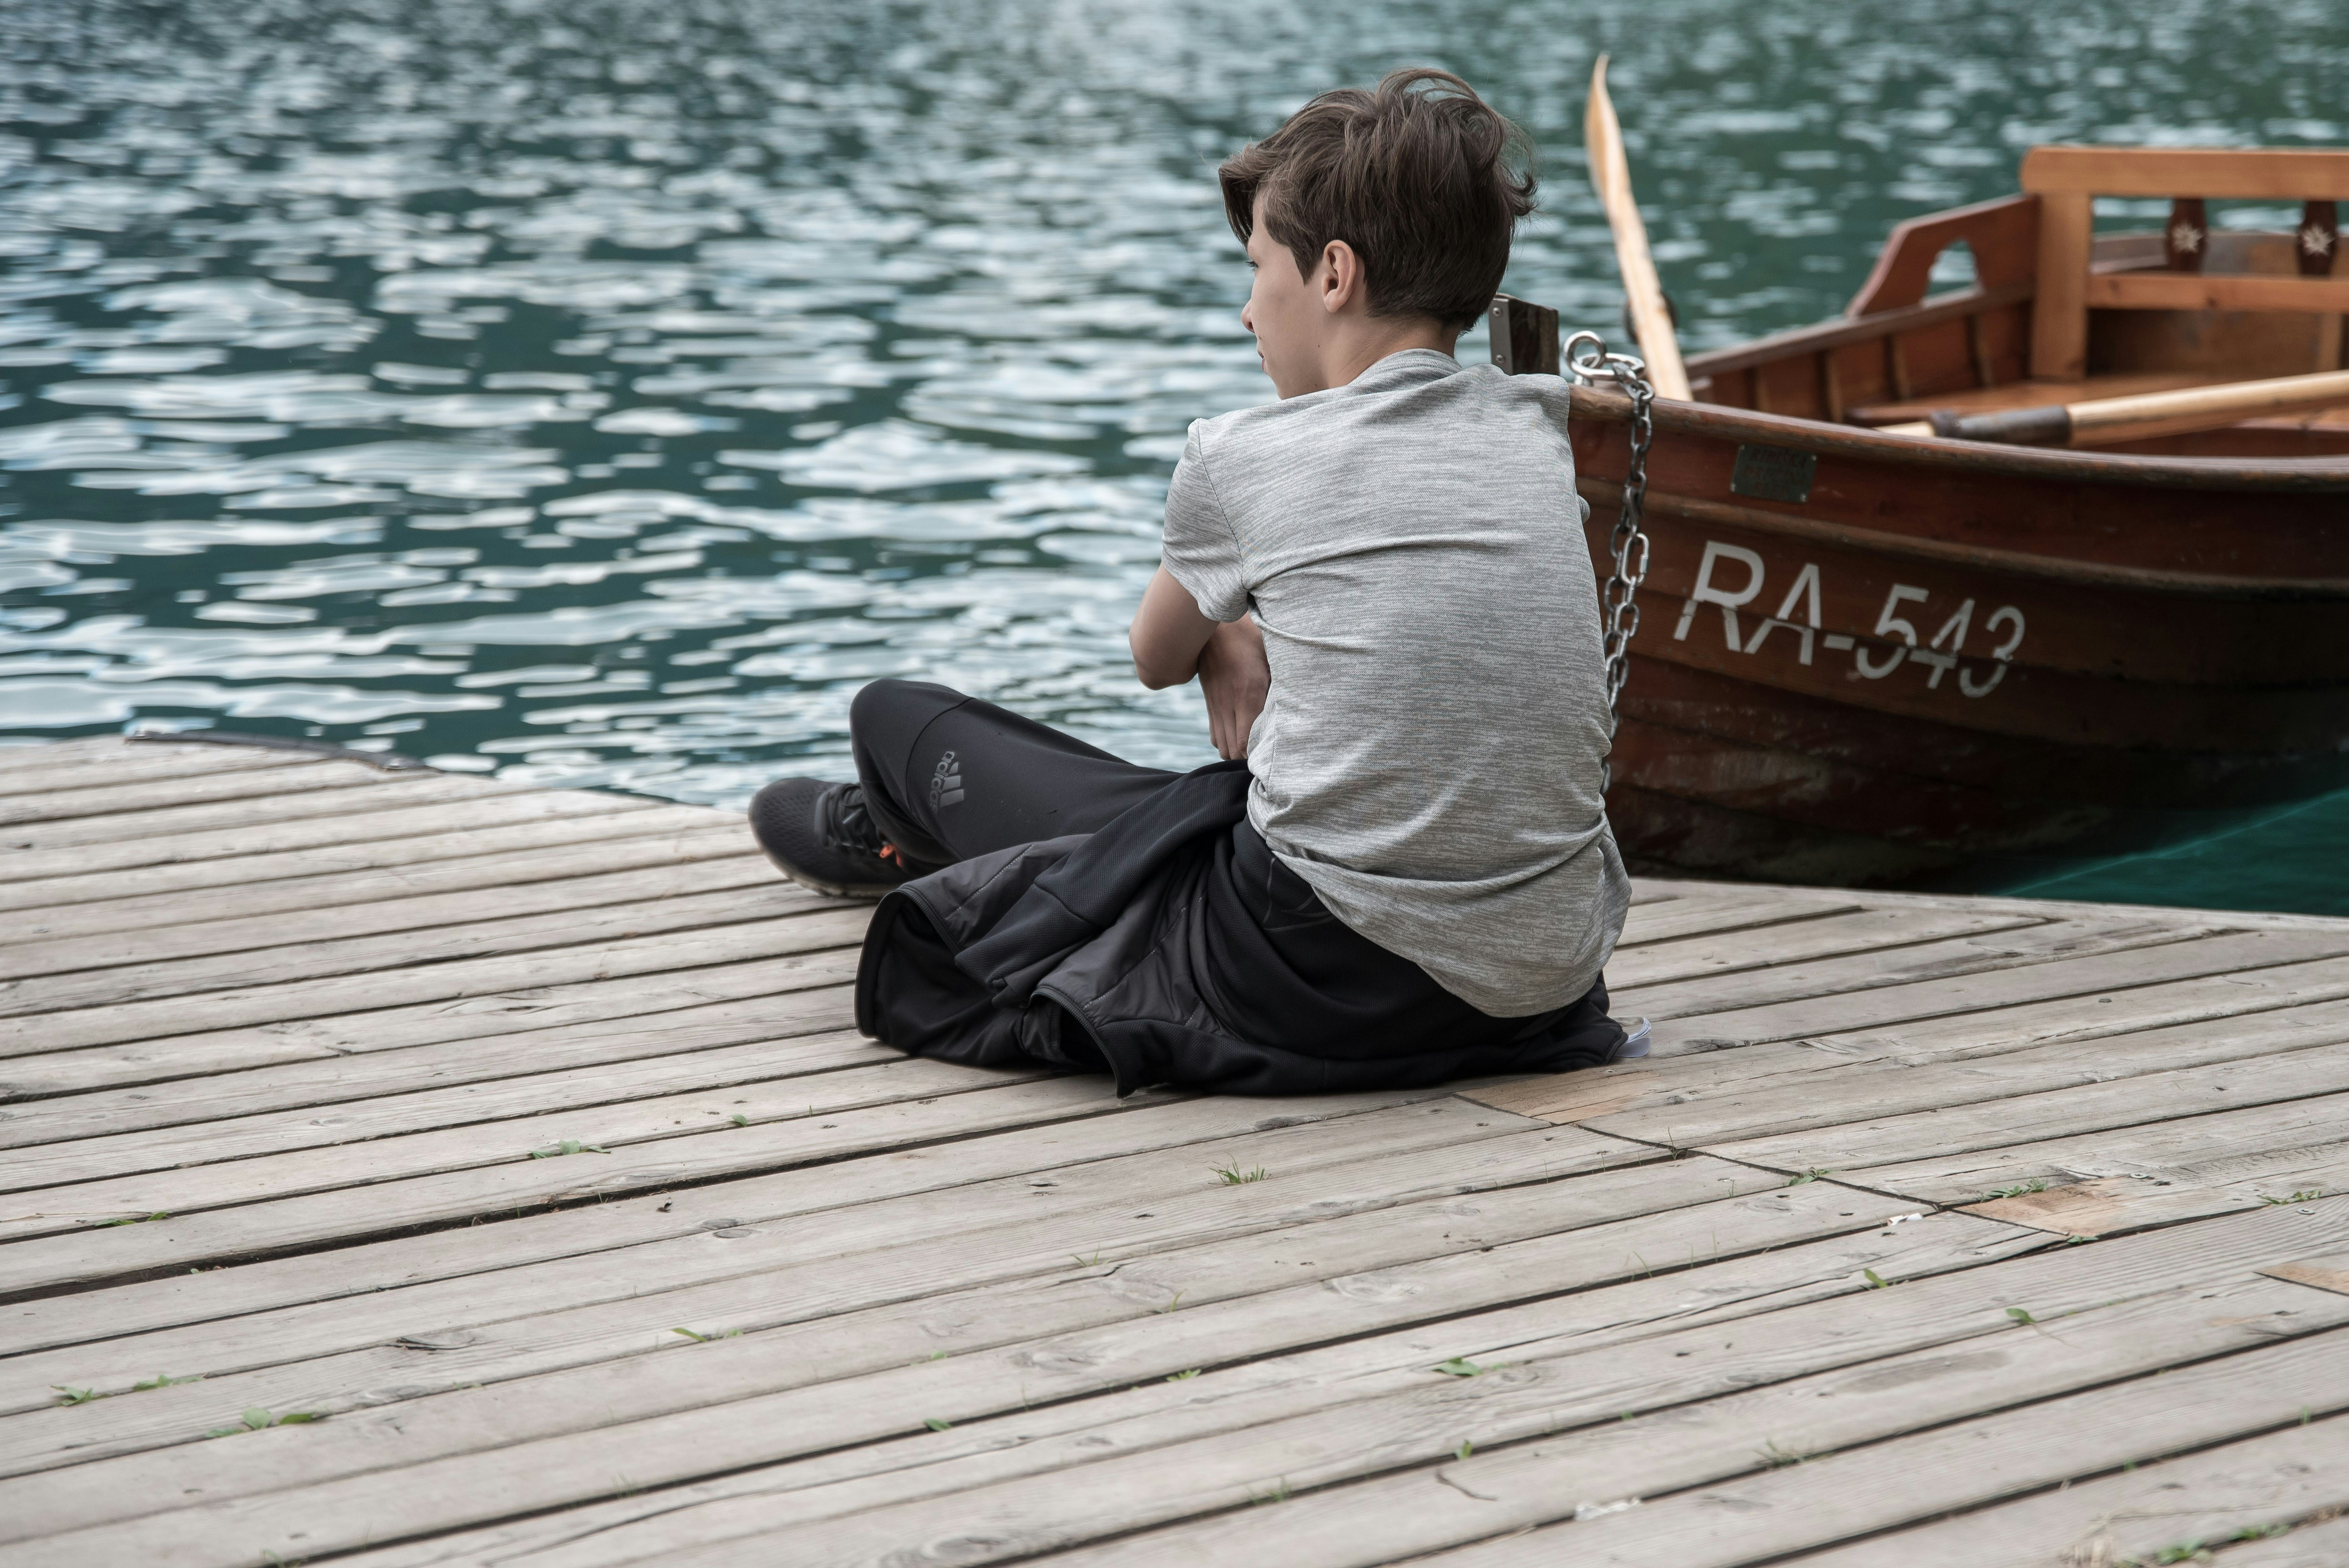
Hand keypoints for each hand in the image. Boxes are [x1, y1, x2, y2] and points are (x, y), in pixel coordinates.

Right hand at [1194, 616, 1268, 760]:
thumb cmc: (1252, 640)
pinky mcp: (1209, 704)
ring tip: (1253, 750)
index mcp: (1248, 693)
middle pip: (1233, 750)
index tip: (1273, 758)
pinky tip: (1240, 736)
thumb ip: (1281, 687)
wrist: (1219, 627)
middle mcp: (1228, 704)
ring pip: (1222, 747)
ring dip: (1236, 753)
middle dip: (1248, 760)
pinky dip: (1226, 742)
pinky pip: (1214, 736)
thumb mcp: (1273, 658)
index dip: (1257, 756)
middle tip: (1267, 757)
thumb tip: (1298, 710)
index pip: (1246, 741)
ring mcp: (1216, 705)